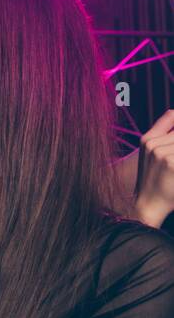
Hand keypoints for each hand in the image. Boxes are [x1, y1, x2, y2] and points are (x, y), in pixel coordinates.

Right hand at [134, 109, 173, 227]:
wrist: (146, 206)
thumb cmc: (154, 181)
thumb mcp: (150, 153)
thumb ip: (162, 129)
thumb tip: (173, 111)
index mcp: (147, 139)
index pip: (172, 116)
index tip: (173, 143)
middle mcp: (153, 143)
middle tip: (173, 158)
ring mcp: (162, 153)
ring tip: (173, 165)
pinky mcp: (171, 163)